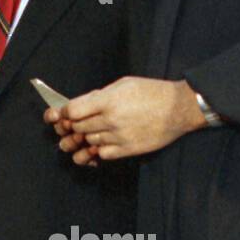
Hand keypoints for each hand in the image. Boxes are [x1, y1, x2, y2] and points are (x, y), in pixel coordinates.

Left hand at [46, 77, 205, 163]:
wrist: (179, 108)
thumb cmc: (151, 92)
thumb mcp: (122, 84)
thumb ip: (99, 96)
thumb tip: (79, 106)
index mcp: (108, 100)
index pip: (72, 111)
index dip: (62, 113)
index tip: (60, 114)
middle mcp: (111, 119)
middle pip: (77, 128)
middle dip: (70, 127)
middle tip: (67, 127)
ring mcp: (119, 136)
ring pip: (88, 142)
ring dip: (81, 141)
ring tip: (77, 139)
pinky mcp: (128, 149)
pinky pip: (102, 154)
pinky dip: (95, 152)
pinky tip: (95, 148)